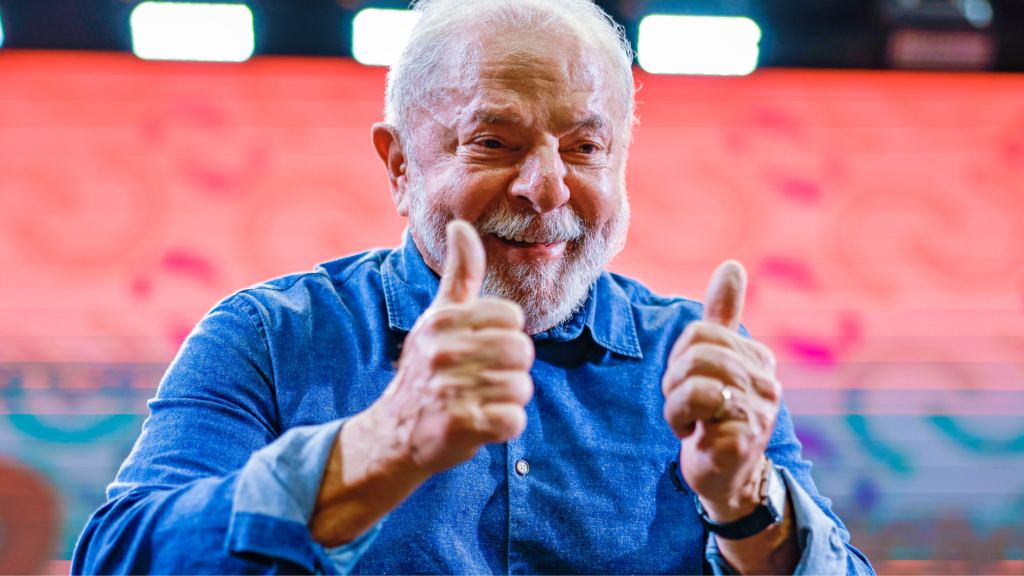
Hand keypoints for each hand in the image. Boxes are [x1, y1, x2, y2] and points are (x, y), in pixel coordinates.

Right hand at [371, 220, 534, 475]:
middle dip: (511, 369)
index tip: (480, 349)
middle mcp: (443, 351)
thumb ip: (460, 273)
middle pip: (521, 351)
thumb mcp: (439, 317)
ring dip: (507, 400)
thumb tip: (462, 224)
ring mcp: (449, 389)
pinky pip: (513, 420)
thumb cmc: (427, 369)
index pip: (512, 318)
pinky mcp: (459, 426)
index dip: (504, 335)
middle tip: (483, 379)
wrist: (394, 434)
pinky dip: (505, 426)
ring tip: (480, 401)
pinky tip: (482, 424)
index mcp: (443, 320)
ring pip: (521, 387)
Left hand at [661, 261, 780, 522]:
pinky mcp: (742, 439)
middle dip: (675, 381)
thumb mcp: (716, 363)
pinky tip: (697, 438)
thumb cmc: (715, 416)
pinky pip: (694, 410)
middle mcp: (766, 382)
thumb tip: (732, 265)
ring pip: (693, 383)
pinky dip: (681, 424)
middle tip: (685, 405)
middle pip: (697, 355)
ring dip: (675, 406)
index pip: (700, 333)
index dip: (681, 358)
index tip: (689, 382)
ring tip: (690, 421)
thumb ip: (724, 316)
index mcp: (759, 358)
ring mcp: (758, 412)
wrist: (726, 477)